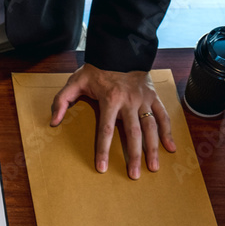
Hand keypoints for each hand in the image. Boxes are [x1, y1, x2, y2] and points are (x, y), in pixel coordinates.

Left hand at [51, 63, 176, 178]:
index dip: (103, 150)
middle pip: (133, 134)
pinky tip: (170, 148)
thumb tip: (53, 122)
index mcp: (110, 100)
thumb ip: (62, 100)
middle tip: (134, 175)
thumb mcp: (75, 81)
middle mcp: (129, 102)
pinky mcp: (154, 97)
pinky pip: (163, 116)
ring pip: (151, 127)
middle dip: (134, 156)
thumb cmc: (96, 69)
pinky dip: (168, 132)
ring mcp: (144, 100)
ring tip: (154, 168)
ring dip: (153, 149)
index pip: (106, 130)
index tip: (102, 168)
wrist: (120, 49)